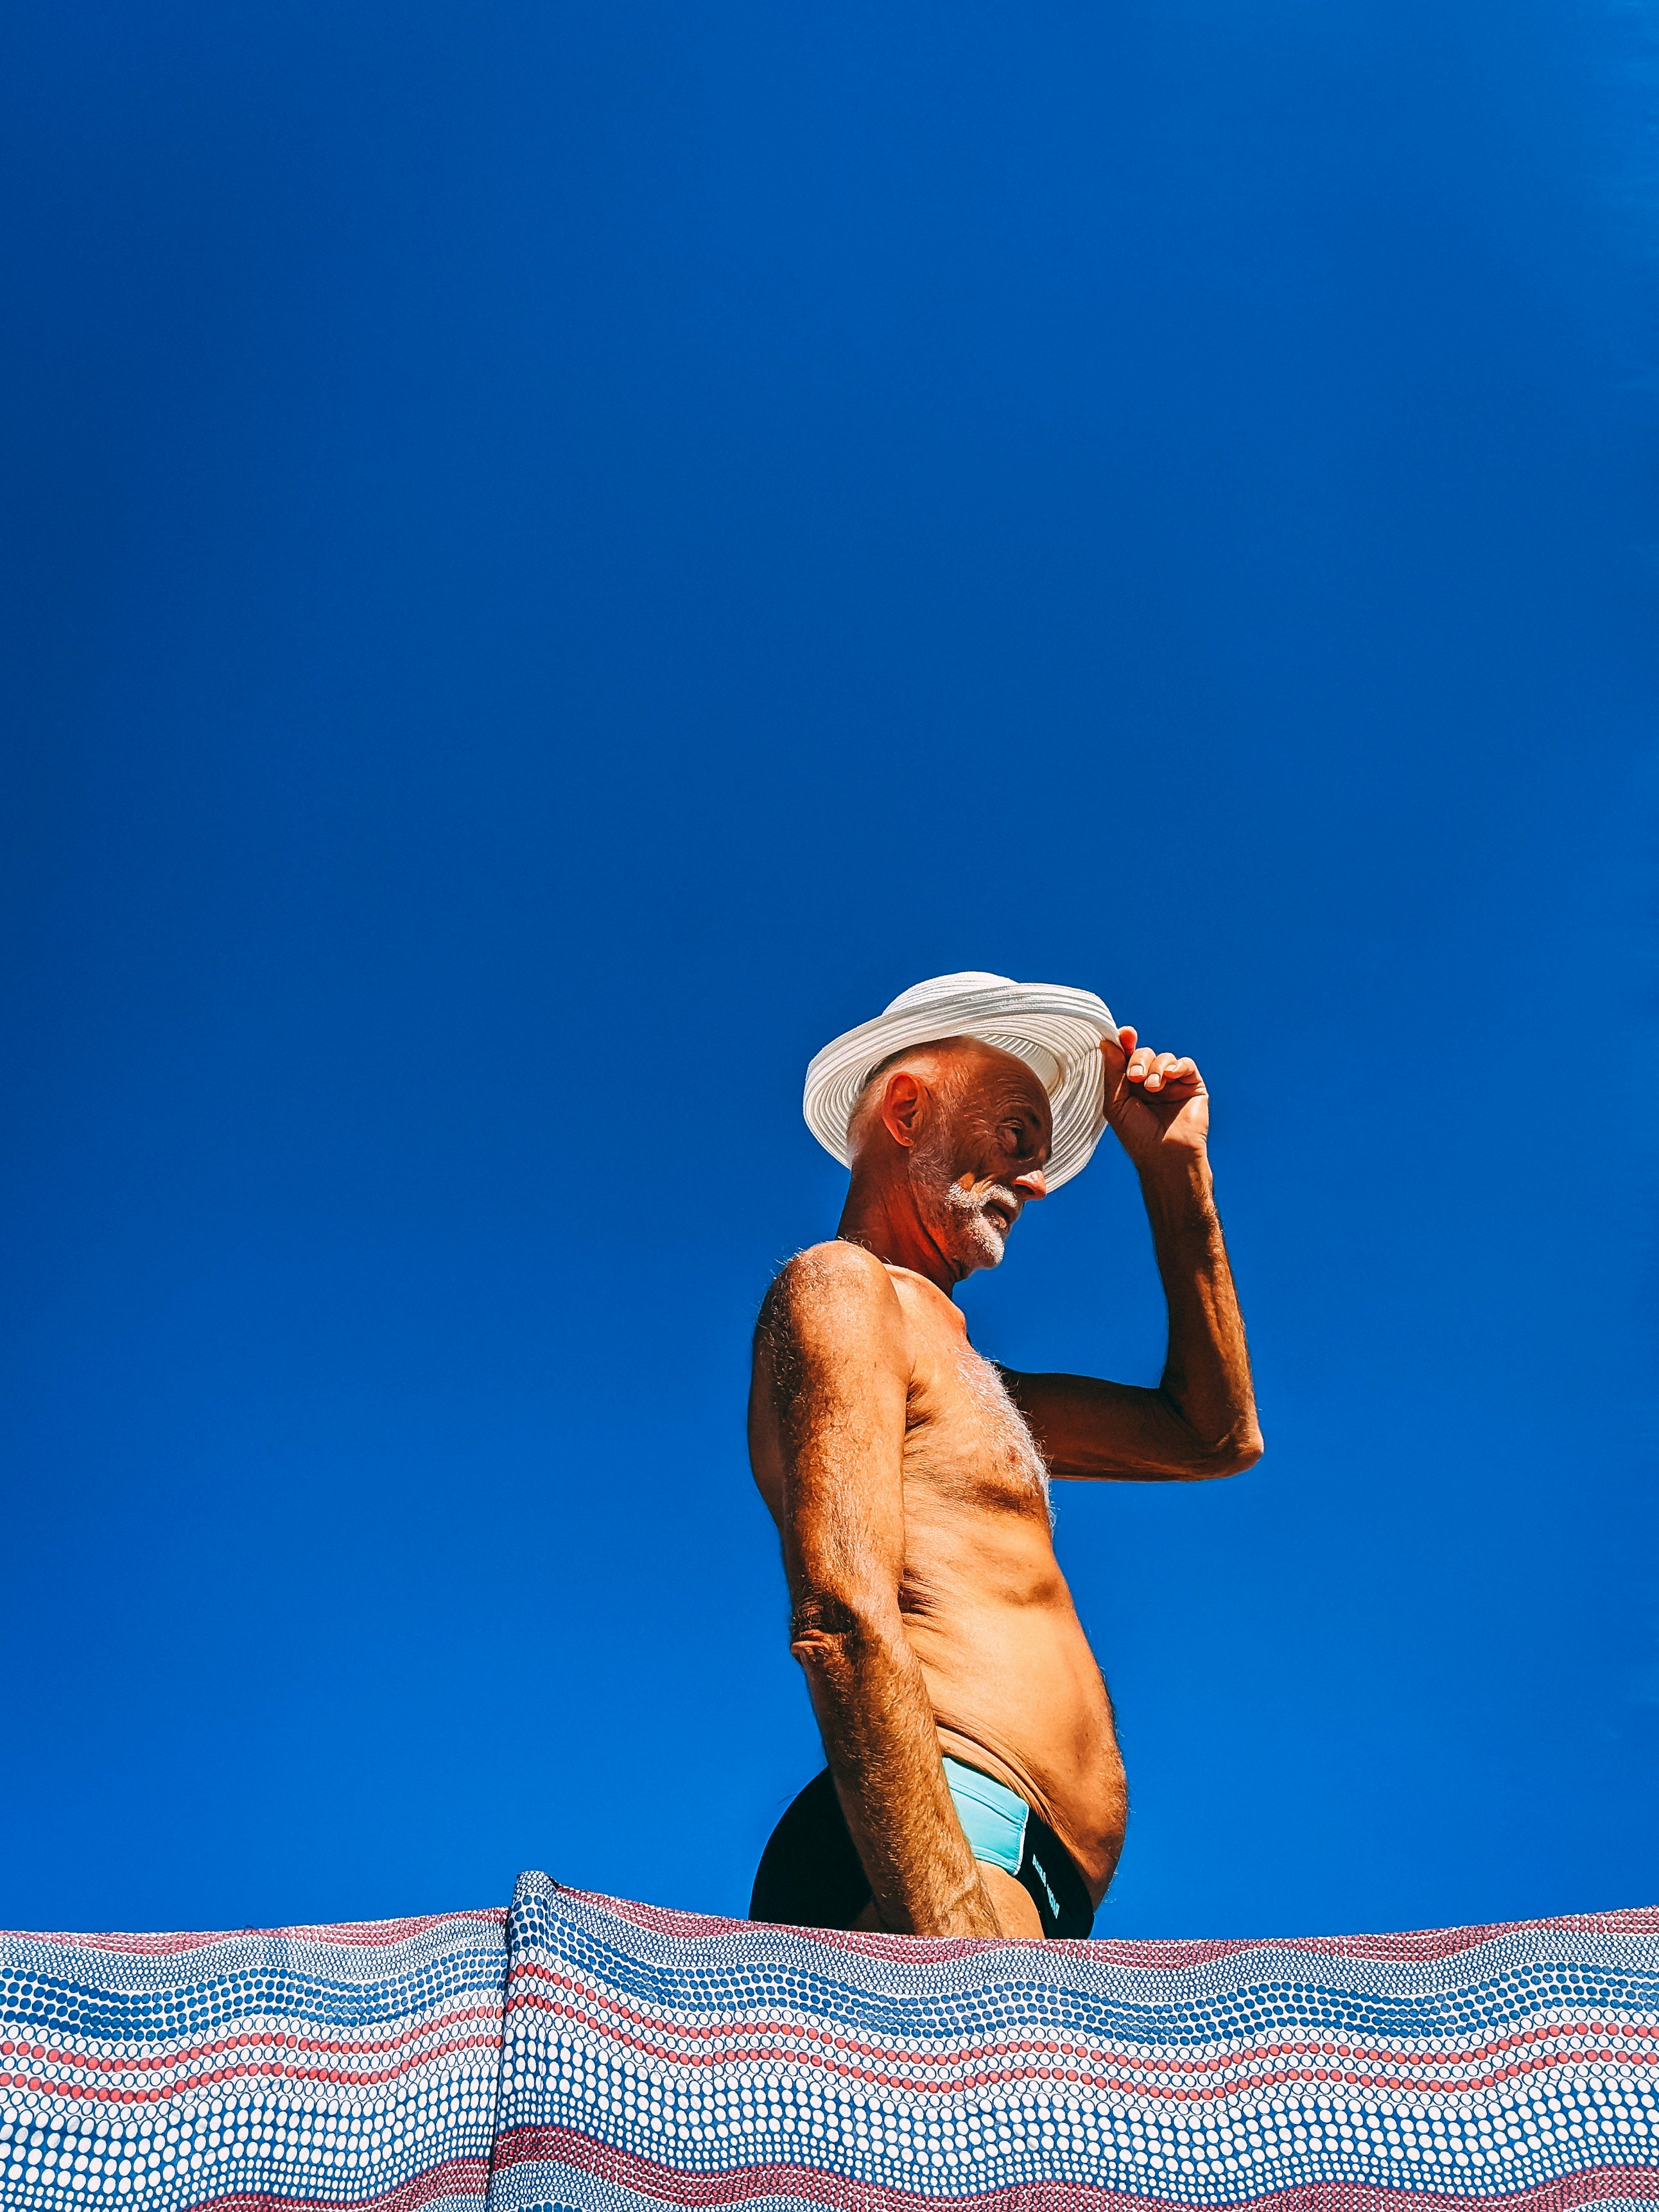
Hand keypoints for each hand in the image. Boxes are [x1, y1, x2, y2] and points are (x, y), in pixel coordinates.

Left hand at [1101, 1027, 1208, 1173]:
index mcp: (1130, 1086)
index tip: (1124, 1033)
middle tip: (1135, 1077)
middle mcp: (1151, 1081)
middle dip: (1139, 1060)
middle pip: (1144, 1053)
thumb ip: (1113, 1073)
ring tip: (1153, 1087)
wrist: (1166, 1156)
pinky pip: (1185, 1064)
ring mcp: (1172, 1083)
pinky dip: (1177, 1065)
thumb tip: (1107, 1043)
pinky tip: (1170, 1076)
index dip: (1125, 1042)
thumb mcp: (1116, 1104)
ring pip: (1164, 1057)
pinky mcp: (1192, 1086)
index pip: (1127, 1057)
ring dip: (1156, 1068)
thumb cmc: (1137, 1135)